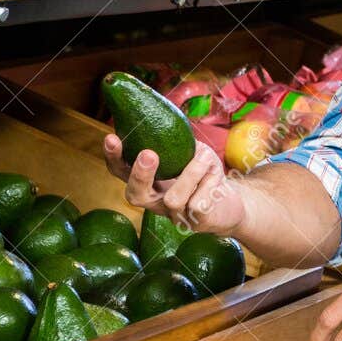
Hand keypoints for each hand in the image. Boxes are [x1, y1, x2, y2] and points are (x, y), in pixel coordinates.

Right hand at [105, 134, 245, 235]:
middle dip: (140, 174)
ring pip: (172, 199)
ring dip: (190, 173)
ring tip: (204, 156)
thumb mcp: (192, 152)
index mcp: (147, 183)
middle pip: (135, 195)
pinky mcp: (196, 222)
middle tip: (148, 153)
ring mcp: (175, 215)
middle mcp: (155, 202)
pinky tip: (218, 177)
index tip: (111, 137)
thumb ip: (179, 141)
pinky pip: (199, 203)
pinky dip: (211, 183)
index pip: (121, 172)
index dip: (113, 157)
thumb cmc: (205, 174)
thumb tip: (165, 118)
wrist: (229, 204)